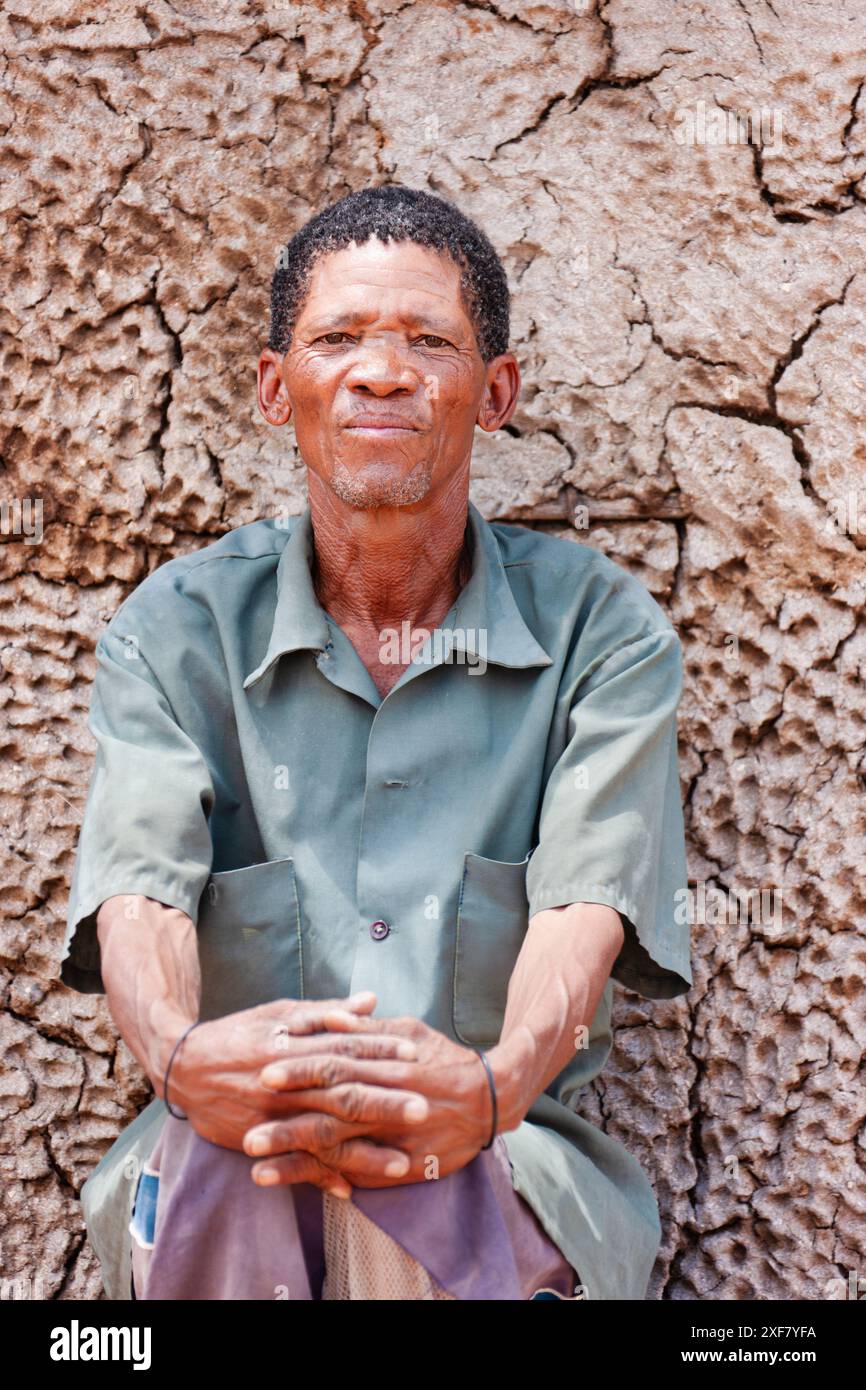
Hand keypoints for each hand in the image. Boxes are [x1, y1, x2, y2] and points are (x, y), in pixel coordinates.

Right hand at [168, 993, 430, 1195]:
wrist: (184, 1066)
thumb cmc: (239, 1034)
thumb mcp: (280, 1013)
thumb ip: (328, 1012)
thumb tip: (371, 1001)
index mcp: (295, 1047)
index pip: (346, 1047)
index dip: (380, 1051)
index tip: (415, 1054)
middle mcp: (288, 1084)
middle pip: (342, 1094)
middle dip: (383, 1102)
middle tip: (423, 1107)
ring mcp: (274, 1116)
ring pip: (324, 1136)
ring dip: (363, 1151)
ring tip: (400, 1162)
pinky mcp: (260, 1141)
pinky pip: (294, 1163)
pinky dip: (321, 1176)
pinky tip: (351, 1189)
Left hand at [243, 1012, 492, 1190]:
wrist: (487, 1102)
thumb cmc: (445, 1061)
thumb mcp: (410, 1032)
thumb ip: (371, 1027)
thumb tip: (339, 1013)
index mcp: (384, 1064)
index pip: (336, 1062)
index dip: (301, 1066)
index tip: (267, 1066)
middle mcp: (384, 1101)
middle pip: (329, 1106)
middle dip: (288, 1113)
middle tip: (248, 1116)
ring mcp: (387, 1136)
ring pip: (334, 1143)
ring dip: (291, 1150)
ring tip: (252, 1155)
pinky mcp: (390, 1165)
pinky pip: (346, 1172)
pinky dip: (312, 1177)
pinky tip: (278, 1180)